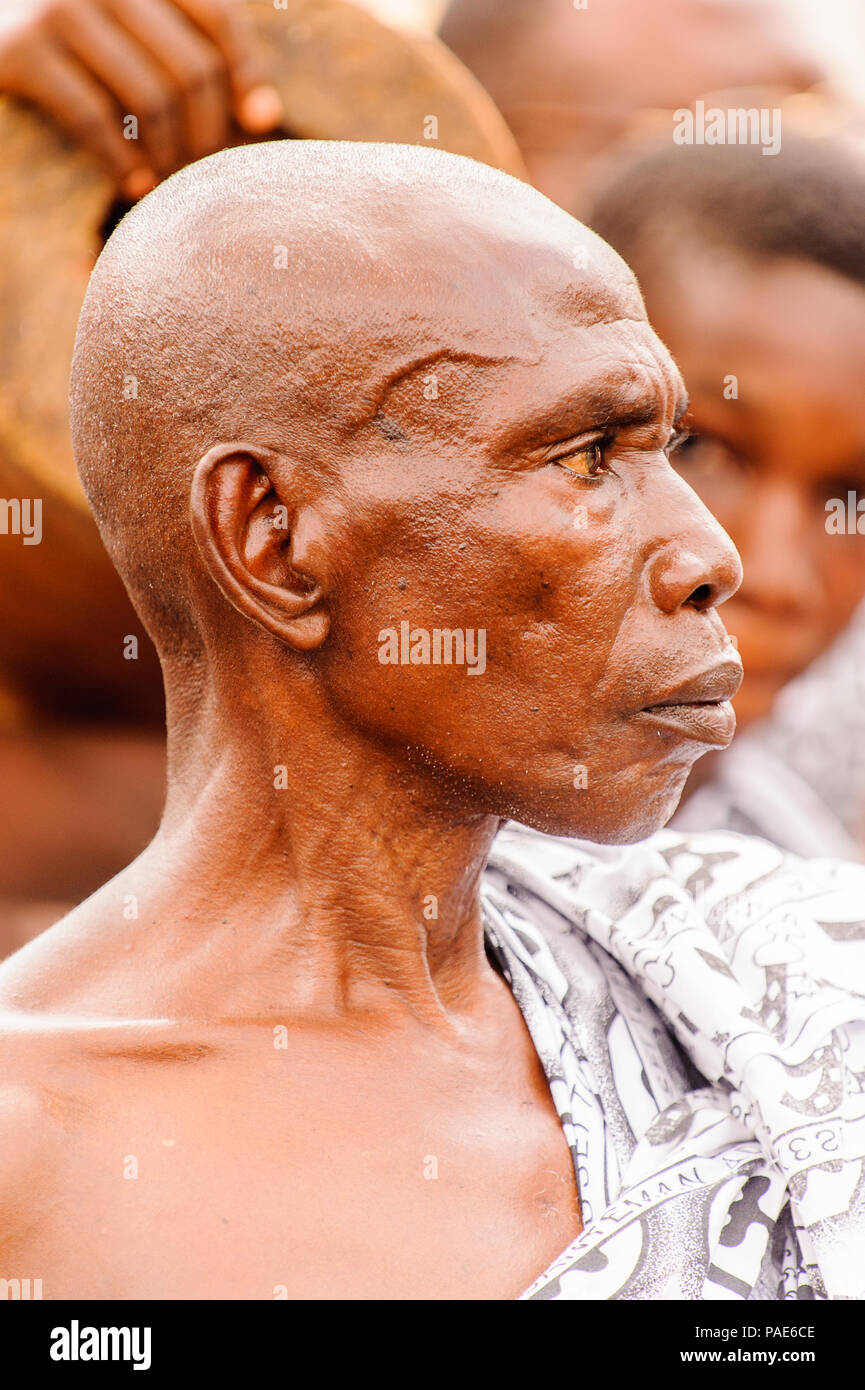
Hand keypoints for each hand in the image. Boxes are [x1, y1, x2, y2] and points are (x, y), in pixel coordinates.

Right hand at [0, 0, 283, 196]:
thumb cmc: (66, 37)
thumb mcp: (129, 24)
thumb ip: (190, 49)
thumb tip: (267, 115)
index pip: (217, 15)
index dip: (246, 73)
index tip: (259, 122)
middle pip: (191, 66)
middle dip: (207, 130)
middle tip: (201, 166)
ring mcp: (59, 6)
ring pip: (151, 97)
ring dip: (170, 154)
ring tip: (169, 182)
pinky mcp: (21, 50)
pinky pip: (94, 118)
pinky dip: (122, 162)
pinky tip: (135, 187)